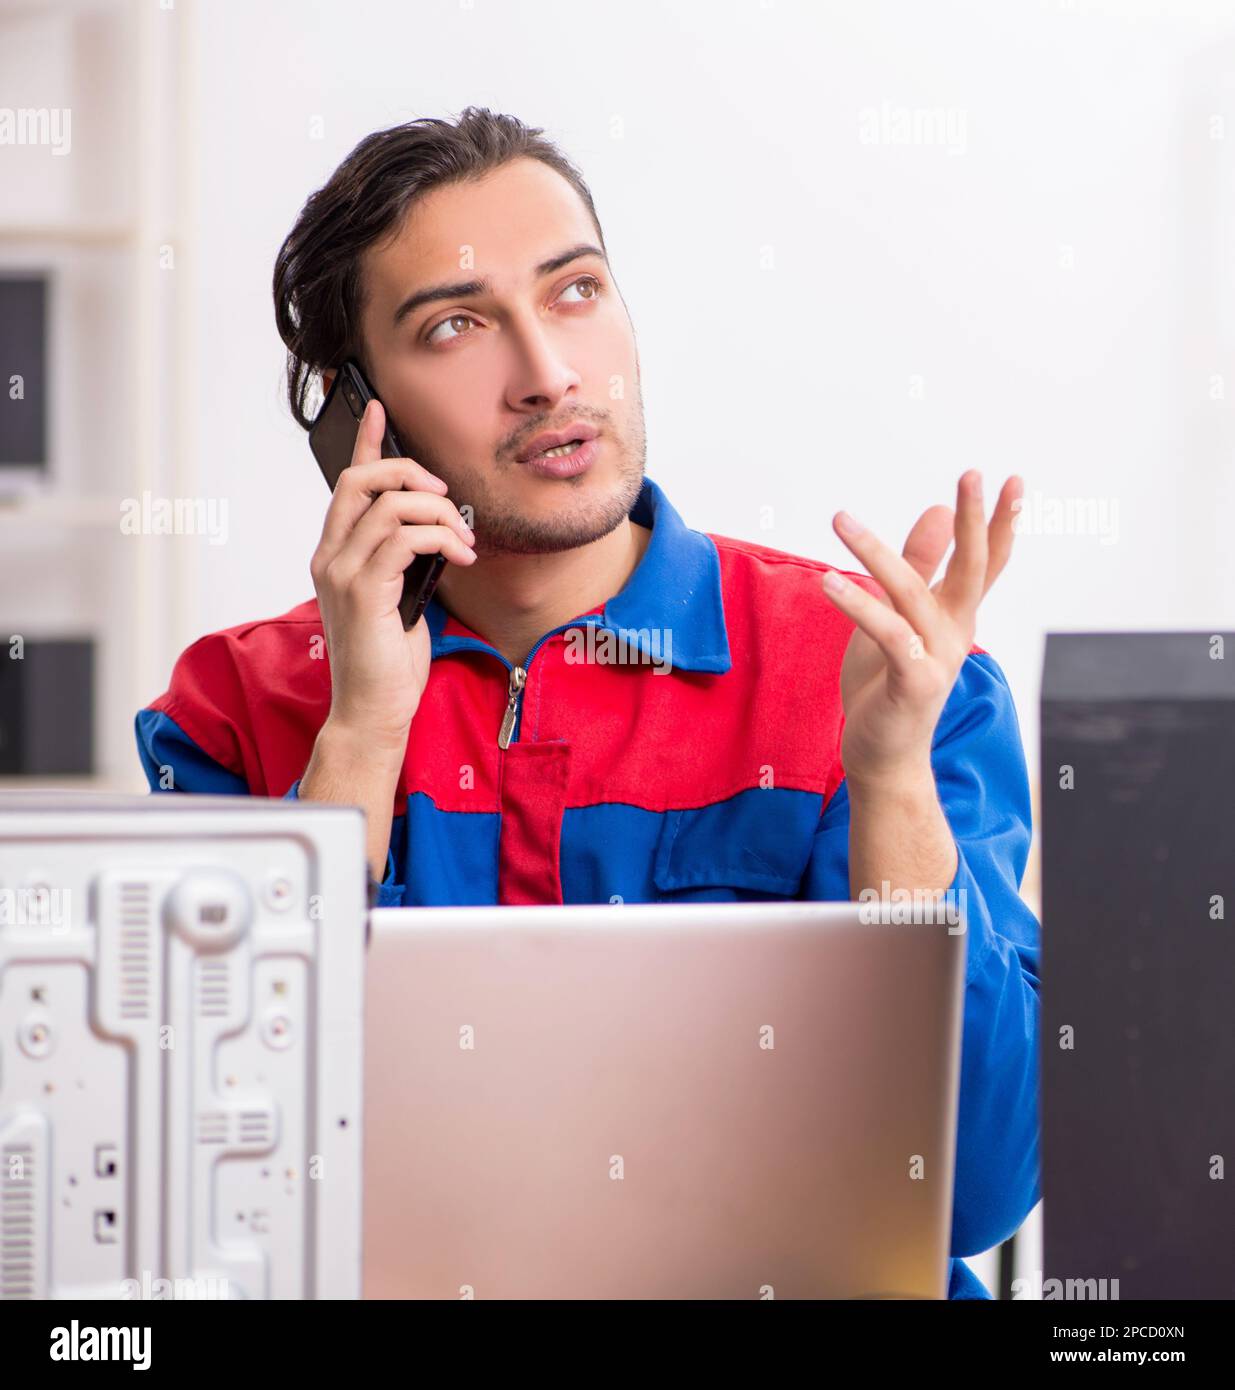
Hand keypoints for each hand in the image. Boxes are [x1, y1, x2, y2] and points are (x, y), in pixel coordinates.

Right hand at [309, 398, 476, 756]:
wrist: (373, 710)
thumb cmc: (388, 661)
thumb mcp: (401, 597)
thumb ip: (405, 561)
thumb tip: (438, 531)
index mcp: (335, 554)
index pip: (347, 485)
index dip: (364, 442)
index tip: (377, 410)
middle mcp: (329, 556)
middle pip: (362, 480)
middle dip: (410, 472)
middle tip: (446, 496)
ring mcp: (340, 572)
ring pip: (390, 505)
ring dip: (438, 513)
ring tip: (463, 539)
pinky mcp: (362, 591)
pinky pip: (404, 539)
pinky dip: (440, 538)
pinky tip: (460, 556)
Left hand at [820, 470, 1022, 791]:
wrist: (884, 756)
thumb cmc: (887, 685)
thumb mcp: (898, 616)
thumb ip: (917, 567)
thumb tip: (937, 512)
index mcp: (956, 617)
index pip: (985, 563)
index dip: (999, 522)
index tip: (1012, 478)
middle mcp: (956, 634)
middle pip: (971, 569)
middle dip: (973, 520)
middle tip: (973, 473)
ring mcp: (938, 659)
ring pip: (910, 593)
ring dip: (874, 552)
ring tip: (840, 518)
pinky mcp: (913, 683)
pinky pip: (886, 634)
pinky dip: (858, 604)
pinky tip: (830, 581)